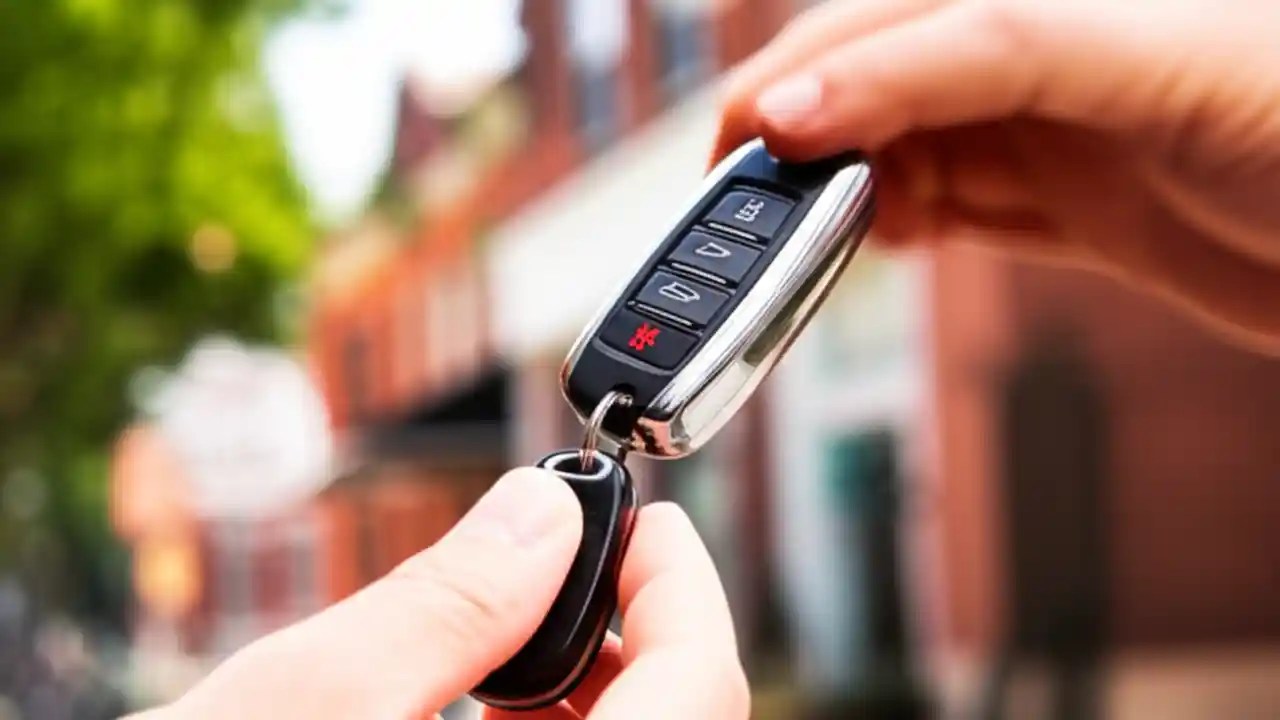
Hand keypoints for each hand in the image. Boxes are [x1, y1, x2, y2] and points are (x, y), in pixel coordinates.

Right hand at [133, 470, 747, 719]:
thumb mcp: (301, 705)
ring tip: (517, 636)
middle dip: (636, 632)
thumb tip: (539, 514)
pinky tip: (480, 710)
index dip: (686, 589)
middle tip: (573, 565)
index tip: (652, 525)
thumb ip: (443, 605)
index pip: (698, 692)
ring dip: (594, 687)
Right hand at [714, 0, 1279, 351]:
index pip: (865, 26)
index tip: (733, 164)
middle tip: (756, 226)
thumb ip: (948, 61)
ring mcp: (1045, 131)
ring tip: (816, 246)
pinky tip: (882, 245)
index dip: (784, 88)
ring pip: (899, 157)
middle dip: (802, 155)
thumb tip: (794, 107)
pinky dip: (902, 234)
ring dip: (845, 202)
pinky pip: (952, 212)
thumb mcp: (1118, 56)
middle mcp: (1029, 55)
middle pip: (867, 93)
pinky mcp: (1068, 203)